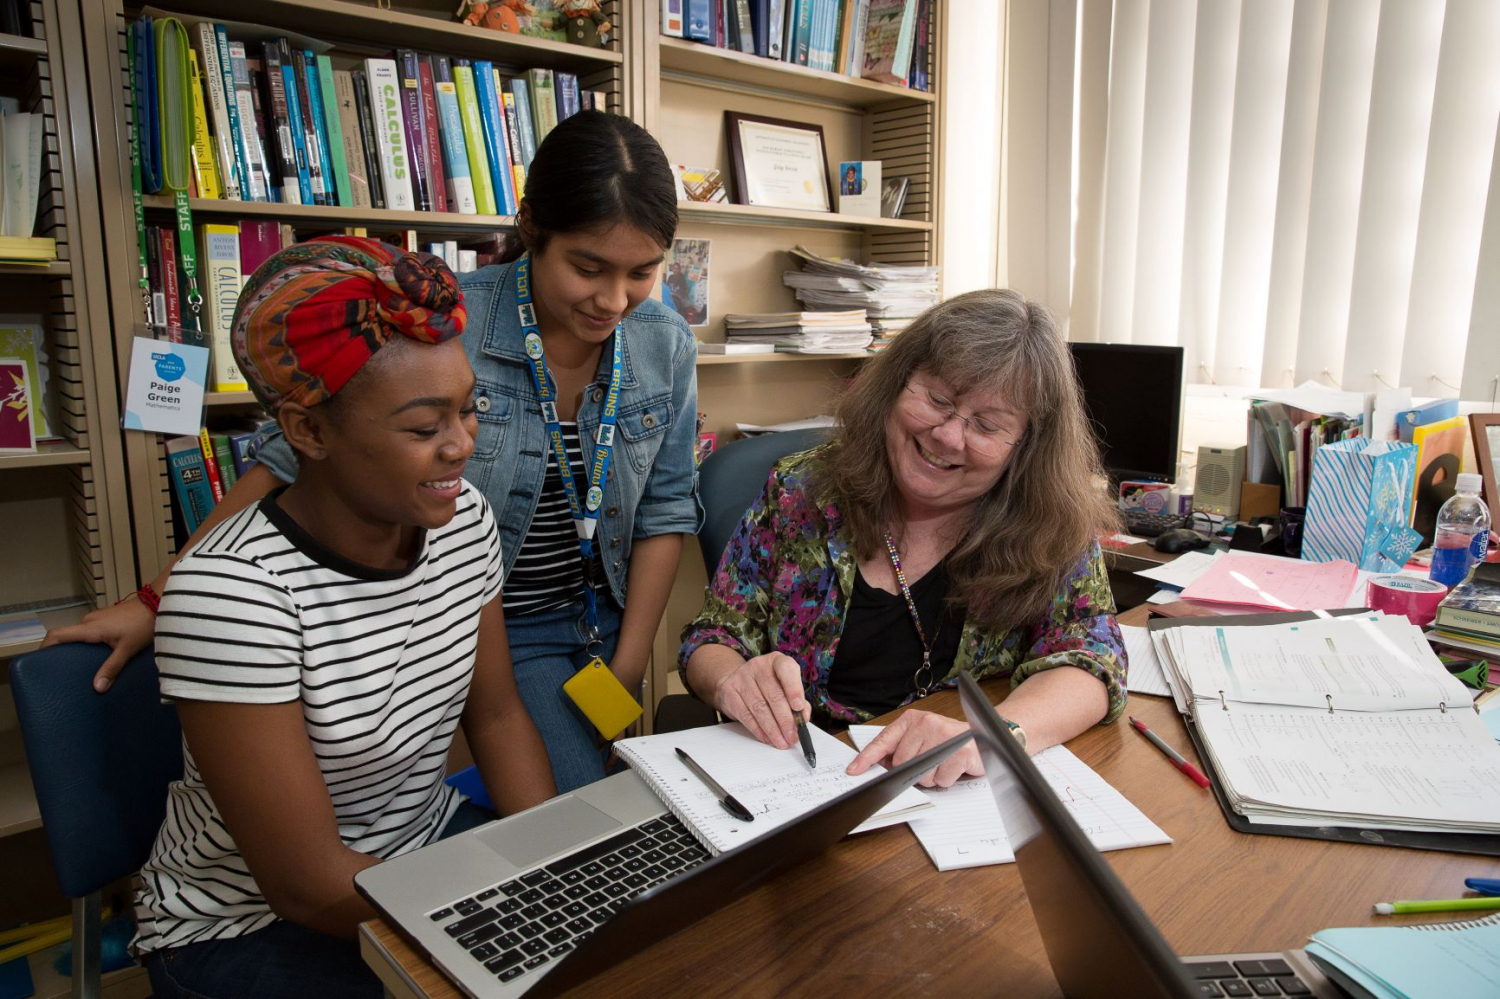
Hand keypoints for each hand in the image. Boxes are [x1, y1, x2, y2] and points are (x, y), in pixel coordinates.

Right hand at [41, 595, 154, 692]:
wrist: (158, 603)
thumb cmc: (142, 624)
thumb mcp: (127, 649)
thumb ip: (111, 668)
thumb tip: (97, 688)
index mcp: (89, 628)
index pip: (57, 634)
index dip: (45, 647)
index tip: (40, 661)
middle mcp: (89, 621)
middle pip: (69, 637)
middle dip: (65, 652)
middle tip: (66, 670)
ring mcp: (98, 617)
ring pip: (82, 634)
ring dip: (81, 647)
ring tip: (85, 666)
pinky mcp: (107, 617)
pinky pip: (93, 631)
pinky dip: (92, 642)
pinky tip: (100, 654)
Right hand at [710, 652, 809, 749]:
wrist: (737, 681)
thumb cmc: (768, 685)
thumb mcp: (785, 687)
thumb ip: (798, 701)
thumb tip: (803, 719)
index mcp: (777, 661)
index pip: (786, 669)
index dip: (794, 689)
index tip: (799, 707)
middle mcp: (759, 666)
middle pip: (774, 695)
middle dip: (785, 720)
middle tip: (792, 736)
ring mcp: (742, 677)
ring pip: (760, 708)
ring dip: (773, 729)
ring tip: (781, 741)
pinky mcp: (730, 691)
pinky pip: (746, 715)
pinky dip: (758, 730)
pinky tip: (767, 738)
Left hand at [846, 710, 980, 787]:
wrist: (985, 734)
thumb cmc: (948, 739)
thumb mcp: (922, 737)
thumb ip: (900, 747)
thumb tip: (879, 765)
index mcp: (912, 720)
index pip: (884, 741)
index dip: (867, 757)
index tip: (854, 770)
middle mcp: (927, 723)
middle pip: (902, 764)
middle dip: (912, 772)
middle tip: (928, 762)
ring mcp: (944, 736)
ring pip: (921, 775)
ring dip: (931, 778)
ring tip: (942, 764)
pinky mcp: (960, 752)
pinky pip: (941, 780)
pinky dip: (946, 780)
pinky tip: (953, 767)